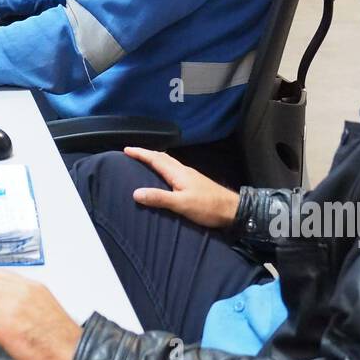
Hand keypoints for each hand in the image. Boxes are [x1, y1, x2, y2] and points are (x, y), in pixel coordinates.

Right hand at [124, 147, 238, 228]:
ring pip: (168, 162)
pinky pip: (173, 168)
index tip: (127, 149)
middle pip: (162, 157)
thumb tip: (135, 193)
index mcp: (178, 173)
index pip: (156, 159)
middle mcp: (183, 170)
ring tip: (144, 160)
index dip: (141, 153)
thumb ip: (159, 198)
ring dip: (155, 159)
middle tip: (132, 152)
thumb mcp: (181, 204)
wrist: (232, 210)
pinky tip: (164, 175)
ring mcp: (190, 175)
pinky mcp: (194, 182)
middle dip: (146, 153)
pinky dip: (163, 166)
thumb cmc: (207, 207)